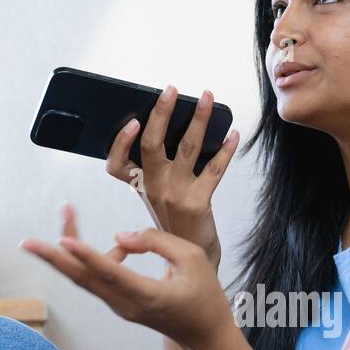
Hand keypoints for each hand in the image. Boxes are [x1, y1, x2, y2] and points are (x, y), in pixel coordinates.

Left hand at [20, 205, 235, 349]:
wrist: (206, 335)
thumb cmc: (205, 294)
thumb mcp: (191, 258)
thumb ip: (156, 241)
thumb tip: (118, 235)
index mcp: (148, 295)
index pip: (110, 273)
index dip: (86, 255)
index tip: (63, 240)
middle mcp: (127, 305)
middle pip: (83, 279)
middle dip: (54, 258)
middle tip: (27, 242)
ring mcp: (120, 307)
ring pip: (85, 278)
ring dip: (68, 251)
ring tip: (67, 213)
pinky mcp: (119, 304)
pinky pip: (97, 279)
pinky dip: (93, 258)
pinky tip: (115, 246)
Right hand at [105, 84, 238, 268]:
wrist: (195, 259)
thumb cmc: (178, 224)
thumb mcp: (159, 198)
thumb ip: (159, 170)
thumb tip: (176, 126)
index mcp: (140, 188)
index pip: (116, 165)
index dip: (120, 142)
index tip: (131, 122)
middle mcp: (153, 189)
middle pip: (151, 145)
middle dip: (161, 113)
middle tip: (170, 90)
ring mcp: (175, 195)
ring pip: (186, 148)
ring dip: (200, 119)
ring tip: (208, 97)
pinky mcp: (198, 202)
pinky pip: (214, 168)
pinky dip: (227, 149)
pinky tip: (234, 134)